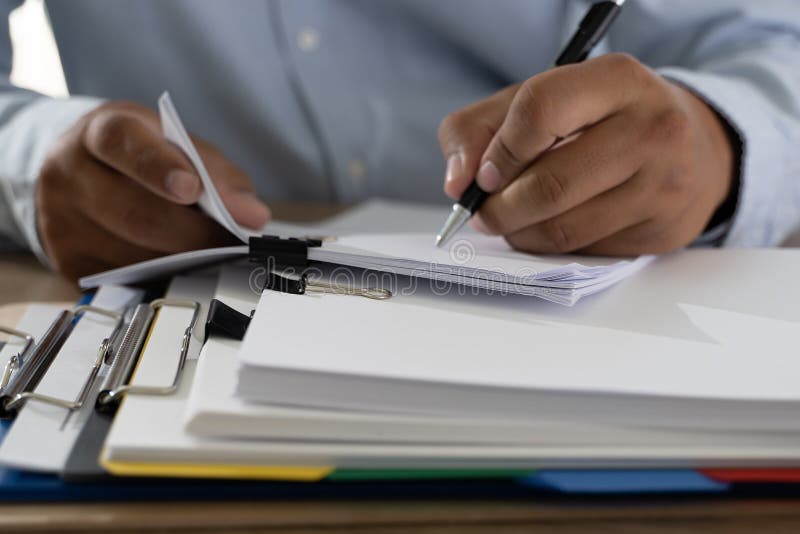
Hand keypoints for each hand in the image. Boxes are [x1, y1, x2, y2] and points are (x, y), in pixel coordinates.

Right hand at [36, 101, 269, 279]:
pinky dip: (161, 276)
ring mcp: (60, 221)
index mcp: (100, 132)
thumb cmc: (140, 156)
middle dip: (194, 232)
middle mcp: (68, 173)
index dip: (160, 168)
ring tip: (210, 252)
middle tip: (232, 240)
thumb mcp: (177, 145)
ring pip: (133, 254)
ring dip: (182, 259)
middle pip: (136, 213)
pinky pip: (124, 280)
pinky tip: (178, 266)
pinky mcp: (68, 261)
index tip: (193, 188)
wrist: (81, 171)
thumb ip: (218, 174)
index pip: (125, 146)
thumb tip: (252, 215)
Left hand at [438, 53, 734, 255]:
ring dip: (519, 235)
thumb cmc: (602, 119)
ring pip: (563, 231)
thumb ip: (482, 127)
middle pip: (549, 186)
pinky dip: (553, 248)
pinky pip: (585, 253)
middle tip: (484, 213)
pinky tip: (553, 227)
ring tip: (511, 222)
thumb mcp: (544, 99)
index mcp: (618, 80)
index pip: (540, 111)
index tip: (483, 176)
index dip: (499, 151)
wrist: (692, 147)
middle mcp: (653, 129)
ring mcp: (664, 185)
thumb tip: (457, 182)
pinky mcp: (662, 232)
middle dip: (499, 210)